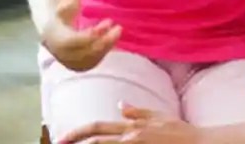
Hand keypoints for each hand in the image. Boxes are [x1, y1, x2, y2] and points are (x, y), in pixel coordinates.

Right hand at [41, 0, 121, 71]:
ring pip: (94, 57)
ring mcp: (73, 64)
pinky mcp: (80, 68)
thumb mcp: (59, 10)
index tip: (107, 23)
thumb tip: (72, 3)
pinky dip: (105, 50)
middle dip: (105, 40)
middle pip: (88, 50)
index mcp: (59, 42)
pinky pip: (95, 61)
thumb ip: (64, 6)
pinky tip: (112, 39)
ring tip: (117, 30)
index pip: (77, 40)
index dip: (93, 33)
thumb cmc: (58, 21)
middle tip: (119, 27)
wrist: (52, 39)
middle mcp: (65, 56)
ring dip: (108, 44)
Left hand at [58, 104, 200, 142]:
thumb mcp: (160, 117)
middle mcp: (131, 137)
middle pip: (97, 141)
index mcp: (132, 127)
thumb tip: (121, 105)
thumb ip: (139, 113)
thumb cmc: (182, 133)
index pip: (99, 127)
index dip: (78, 132)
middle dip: (76, 143)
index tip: (62, 138)